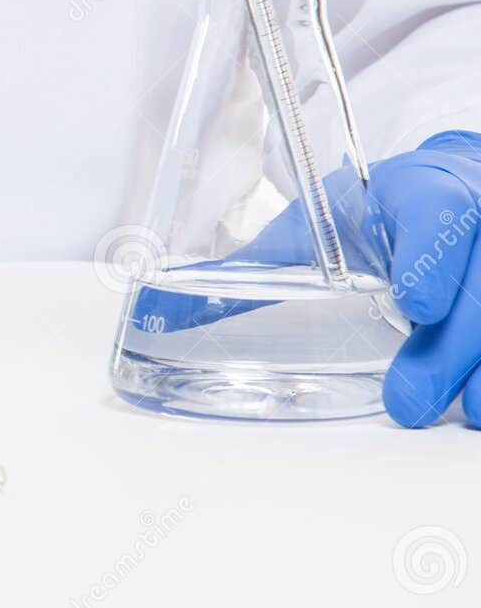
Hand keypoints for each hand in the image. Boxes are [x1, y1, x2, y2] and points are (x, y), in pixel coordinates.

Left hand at [126, 131, 480, 427]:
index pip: (441, 215)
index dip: (433, 258)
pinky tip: (479, 405)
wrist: (446, 194)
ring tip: (460, 416)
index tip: (414, 303)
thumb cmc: (373, 217)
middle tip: (407, 403)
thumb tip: (159, 303)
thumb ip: (253, 267)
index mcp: (426, 192)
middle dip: (449, 349)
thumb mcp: (314, 228)